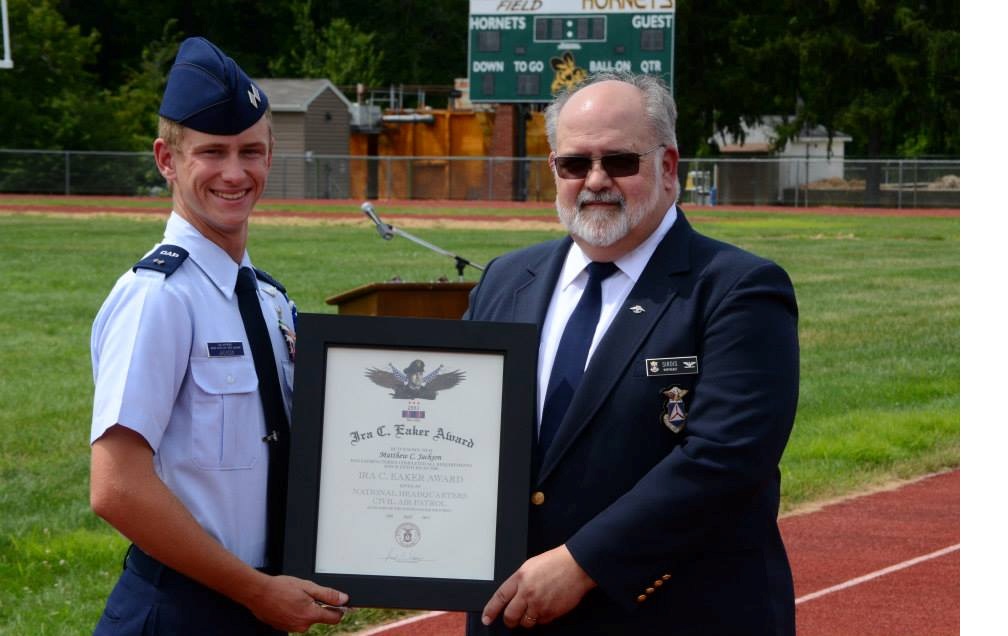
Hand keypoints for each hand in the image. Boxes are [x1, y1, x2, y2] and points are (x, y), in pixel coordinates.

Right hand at [248, 574, 349, 632]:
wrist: (258, 593)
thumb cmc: (281, 588)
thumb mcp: (308, 586)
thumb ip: (328, 595)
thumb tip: (344, 599)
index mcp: (311, 615)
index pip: (335, 618)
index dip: (339, 609)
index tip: (338, 603)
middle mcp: (303, 626)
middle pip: (319, 618)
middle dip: (318, 606)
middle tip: (307, 594)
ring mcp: (292, 628)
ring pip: (307, 619)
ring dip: (305, 609)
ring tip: (294, 597)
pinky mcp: (284, 627)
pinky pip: (296, 620)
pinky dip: (295, 612)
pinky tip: (287, 603)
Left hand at [481, 545, 595, 628]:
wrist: (577, 565)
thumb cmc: (556, 562)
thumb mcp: (531, 566)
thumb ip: (519, 581)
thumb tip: (513, 595)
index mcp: (520, 578)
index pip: (500, 598)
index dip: (491, 610)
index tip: (487, 618)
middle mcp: (527, 592)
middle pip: (510, 615)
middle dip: (510, 620)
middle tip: (512, 620)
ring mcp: (539, 604)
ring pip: (526, 622)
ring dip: (527, 620)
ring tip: (533, 610)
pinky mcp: (551, 613)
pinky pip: (541, 622)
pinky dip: (541, 618)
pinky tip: (547, 607)